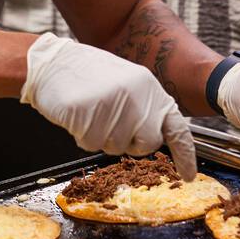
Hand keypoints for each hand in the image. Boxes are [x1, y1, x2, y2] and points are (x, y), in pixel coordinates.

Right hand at [20, 33, 195, 178]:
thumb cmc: (88, 76)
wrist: (51, 63)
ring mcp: (112, 104)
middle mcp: (136, 95)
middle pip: (147, 144)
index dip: (185, 154)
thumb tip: (158, 136)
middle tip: (113, 126)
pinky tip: (79, 116)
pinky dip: (83, 136)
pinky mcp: (87, 114)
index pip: (177, 127)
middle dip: (132, 144)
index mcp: (149, 87)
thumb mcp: (128, 83)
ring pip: (116, 148)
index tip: (188, 175)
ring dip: (102, 138)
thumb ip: (145, 107)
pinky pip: (91, 144)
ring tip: (92, 113)